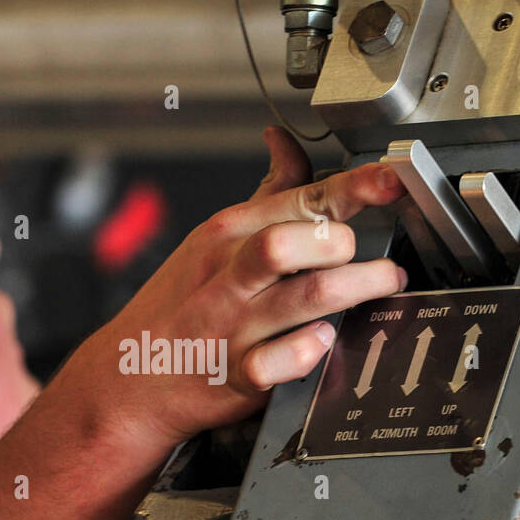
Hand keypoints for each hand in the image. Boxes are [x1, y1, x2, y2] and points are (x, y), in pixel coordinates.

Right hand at [77, 126, 408, 445]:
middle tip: (377, 258)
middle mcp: (232, 274)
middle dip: (348, 244)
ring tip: (383, 285)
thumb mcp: (212, 240)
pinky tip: (322, 341)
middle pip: (298, 240)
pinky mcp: (237, 376)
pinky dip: (309, 351)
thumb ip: (263, 194)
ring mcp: (234, 325)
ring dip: (357, 288)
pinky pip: (281, 363)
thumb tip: (284, 141)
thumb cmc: (178, 307)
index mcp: (230, 233)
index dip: (356, 186)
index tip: (393, 179)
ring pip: (308, 295)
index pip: (301, 197)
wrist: (127, 379)